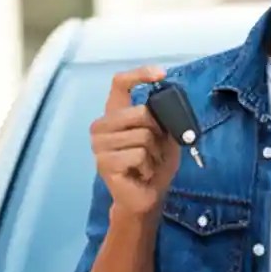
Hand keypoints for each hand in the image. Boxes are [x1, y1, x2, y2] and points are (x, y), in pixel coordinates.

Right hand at [91, 66, 181, 216]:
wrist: (145, 198)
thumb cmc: (154, 165)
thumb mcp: (165, 136)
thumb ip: (164, 117)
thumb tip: (170, 101)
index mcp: (114, 114)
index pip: (120, 83)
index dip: (140, 74)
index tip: (161, 74)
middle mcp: (102, 126)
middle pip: (140, 111)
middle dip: (157, 131)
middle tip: (155, 149)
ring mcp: (100, 145)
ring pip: (142, 136)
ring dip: (154, 153)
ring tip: (147, 164)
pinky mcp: (105, 163)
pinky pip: (139, 155)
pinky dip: (148, 166)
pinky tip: (141, 174)